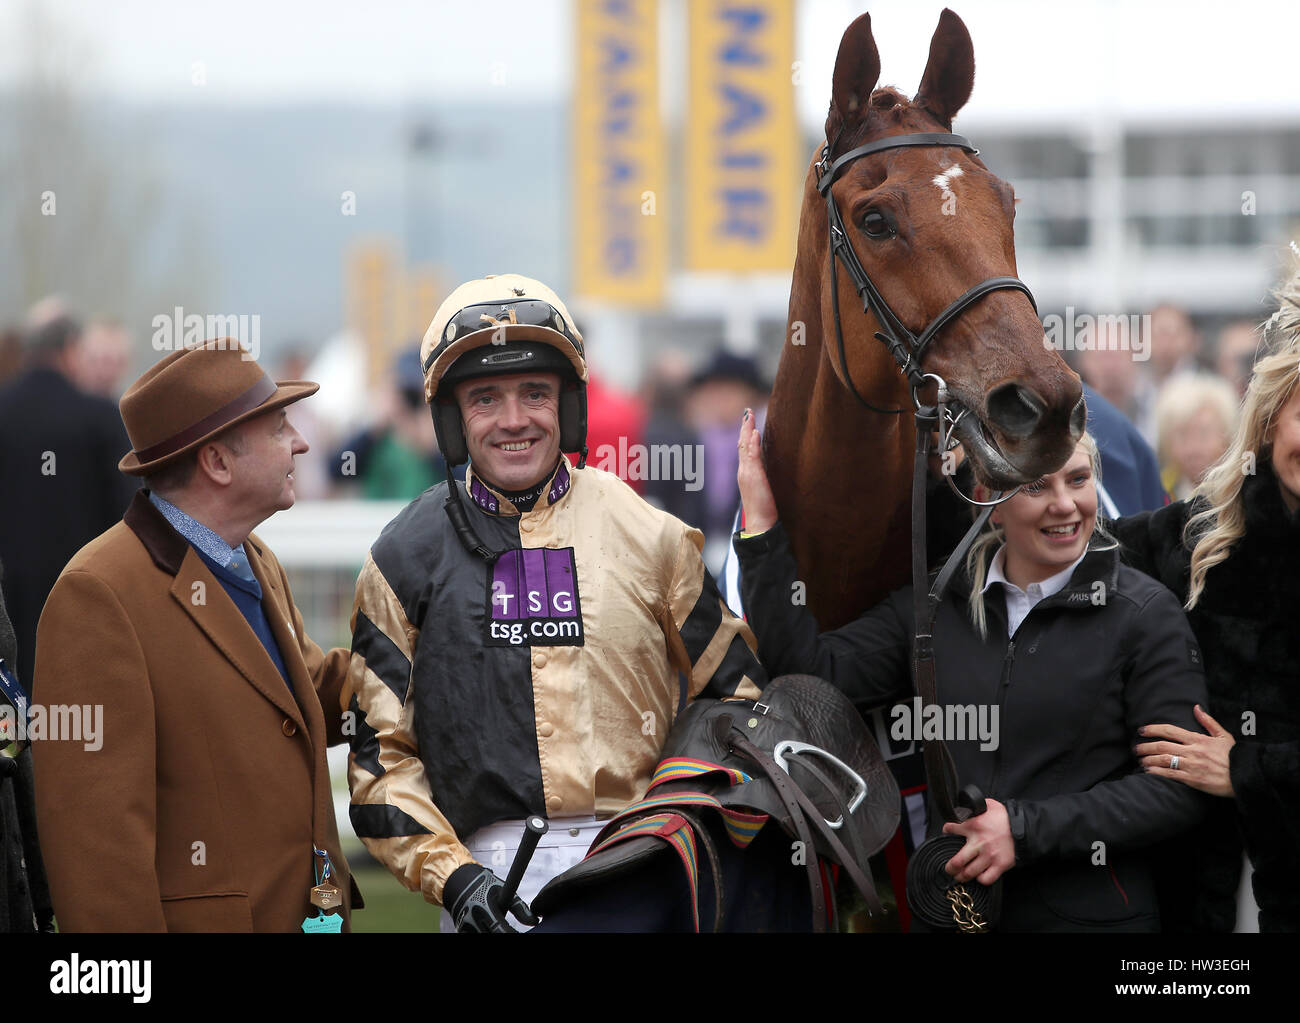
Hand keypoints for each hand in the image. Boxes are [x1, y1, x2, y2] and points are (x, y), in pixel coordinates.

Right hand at [443, 863, 539, 932]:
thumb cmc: (483, 884)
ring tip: (499, 925)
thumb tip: (534, 921)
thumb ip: (519, 907)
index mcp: (484, 909)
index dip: (513, 934)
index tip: (521, 933)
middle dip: (503, 933)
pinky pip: (476, 934)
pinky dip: (484, 931)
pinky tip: (487, 926)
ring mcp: (465, 927)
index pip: (501, 930)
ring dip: (493, 932)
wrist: (457, 882)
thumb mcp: (503, 890)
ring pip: (484, 936)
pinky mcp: (461, 930)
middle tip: (511, 930)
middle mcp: (473, 920)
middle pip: (492, 935)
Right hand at [737, 409, 777, 533]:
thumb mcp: (763, 490)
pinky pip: (752, 457)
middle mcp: (743, 471)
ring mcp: (747, 474)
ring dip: (747, 430)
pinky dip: (752, 444)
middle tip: (747, 411)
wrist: (759, 524)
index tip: (748, 421)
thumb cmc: (763, 510)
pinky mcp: (753, 477)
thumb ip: (763, 478)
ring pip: (744, 447)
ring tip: (749, 416)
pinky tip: (754, 433)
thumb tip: (767, 470)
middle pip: (742, 445)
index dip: (745, 435)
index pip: (744, 450)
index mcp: (745, 474)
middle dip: (744, 427)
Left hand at [941, 798, 1014, 885]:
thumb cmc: (1006, 817)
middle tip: (949, 868)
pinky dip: (981, 879)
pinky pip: (986, 878)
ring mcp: (989, 856)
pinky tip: (979, 875)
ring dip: (962, 876)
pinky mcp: (1000, 865)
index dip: (947, 830)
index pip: (951, 829)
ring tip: (960, 876)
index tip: (947, 832)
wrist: (1026, 826)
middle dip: (950, 867)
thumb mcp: (988, 805)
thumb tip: (966, 805)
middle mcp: (979, 842)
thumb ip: (975, 806)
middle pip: (957, 861)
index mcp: (974, 825)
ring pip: (969, 872)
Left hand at [1136, 704, 1235, 796]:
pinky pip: (1170, 774)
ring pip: (1164, 760)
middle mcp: (1193, 751)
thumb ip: (1208, 721)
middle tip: (1136, 748)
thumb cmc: (1234, 756)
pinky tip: (1148, 771)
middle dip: (1146, 746)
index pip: (1170, 730)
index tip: (1141, 730)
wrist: (1245, 776)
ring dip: (1148, 759)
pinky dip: (1157, 772)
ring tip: (1140, 760)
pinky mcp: (1193, 780)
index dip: (1153, 729)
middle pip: (1162, 746)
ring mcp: (1192, 765)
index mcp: (1198, 739)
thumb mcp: (1223, 736)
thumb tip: (1196, 707)